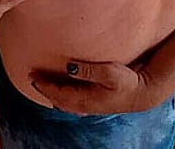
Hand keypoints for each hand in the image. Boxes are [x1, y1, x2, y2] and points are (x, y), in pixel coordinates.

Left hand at [29, 59, 156, 114]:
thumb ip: (87, 70)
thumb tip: (68, 67)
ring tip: (42, 83)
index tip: (32, 75)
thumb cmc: (127, 81)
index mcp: (85, 99)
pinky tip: (60, 91)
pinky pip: (72, 102)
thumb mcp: (109, 72)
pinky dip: (62, 96)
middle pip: (58, 99)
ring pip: (64, 103)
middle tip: (31, 77)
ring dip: (52, 93)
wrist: (143, 93)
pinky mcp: (94, 103)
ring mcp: (90, 106)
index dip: (44, 84)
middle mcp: (85, 106)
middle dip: (44, 88)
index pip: (58, 93)